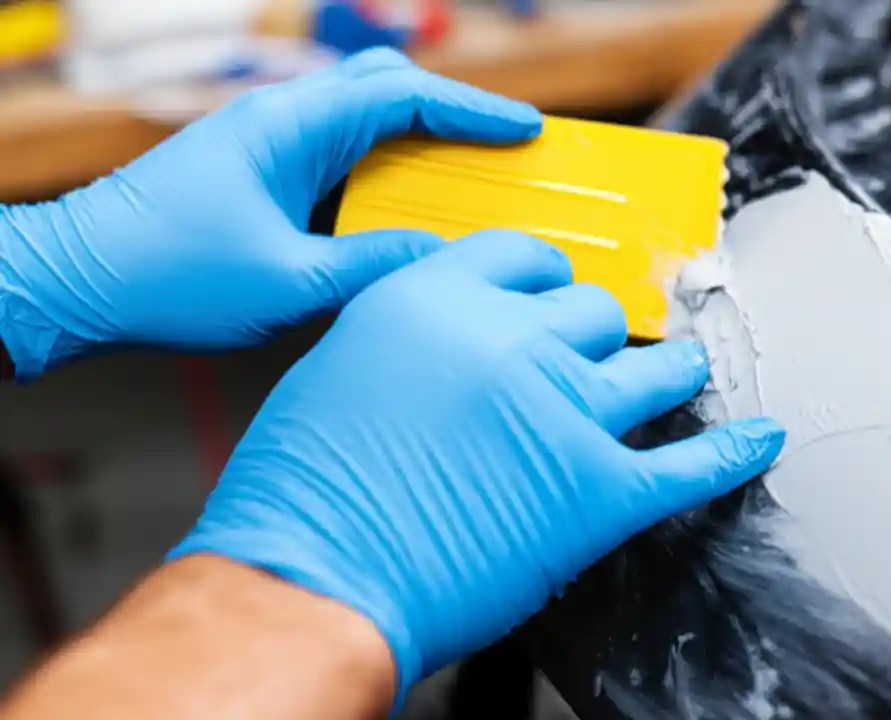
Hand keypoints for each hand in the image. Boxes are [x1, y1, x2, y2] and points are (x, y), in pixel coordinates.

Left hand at [0, 48, 540, 379]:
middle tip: (506, 148)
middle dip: (454, 114)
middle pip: (385, 87)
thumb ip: (374, 265)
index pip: (402, 95)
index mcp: (290, 127)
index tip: (528, 130)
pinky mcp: (258, 168)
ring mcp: (267, 141)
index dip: (474, 111)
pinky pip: (337, 152)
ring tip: (470, 179)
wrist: (77, 280)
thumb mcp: (288, 283)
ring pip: (362, 118)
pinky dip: (383, 169)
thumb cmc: (168, 277)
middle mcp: (280, 119)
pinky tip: (405, 208)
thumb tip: (443, 257)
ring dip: (419, 141)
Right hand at [169, 230, 785, 706]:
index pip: (528, 258)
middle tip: (597, 353)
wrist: (314, 579)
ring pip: (653, 367)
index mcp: (439, 299)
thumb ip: (415, 333)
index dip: (548, 278)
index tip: (557, 293)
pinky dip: (734, 451)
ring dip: (674, 366)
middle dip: (596, 332)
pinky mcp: (600, 489)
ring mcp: (565, 411)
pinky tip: (760, 437)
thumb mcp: (340, 365)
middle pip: (594, 311)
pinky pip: (691, 463)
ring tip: (688, 367)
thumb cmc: (302, 490)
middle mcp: (511, 340)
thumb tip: (458, 334)